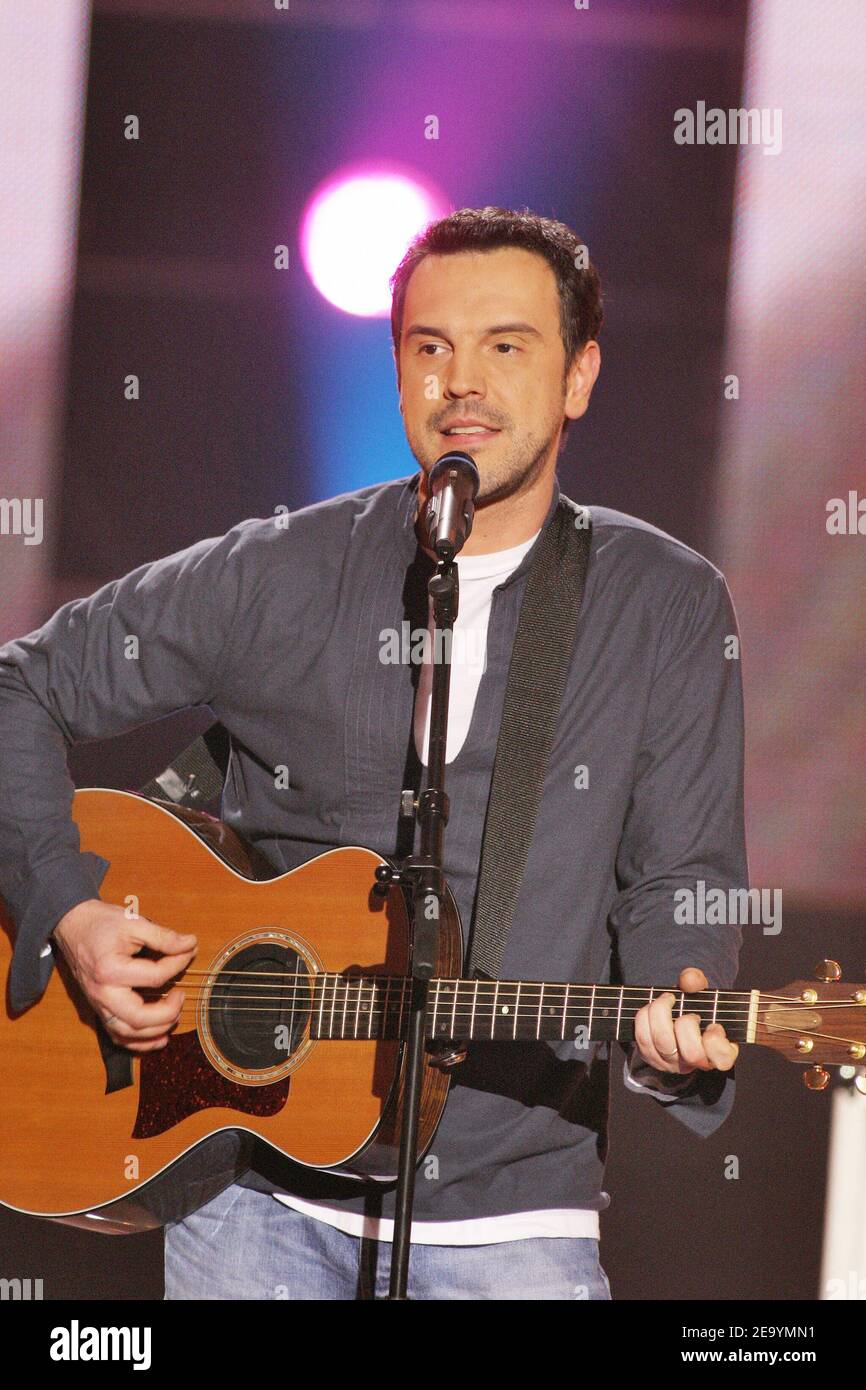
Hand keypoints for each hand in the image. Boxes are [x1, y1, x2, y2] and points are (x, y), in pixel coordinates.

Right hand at [52, 898, 196, 1052]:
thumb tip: (190, 945)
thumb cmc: (101, 923)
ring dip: (156, 1031)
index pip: (155, 977)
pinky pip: (117, 1036)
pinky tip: (159, 1037)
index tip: (188, 951)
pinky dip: (139, 1043)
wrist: (73, 926)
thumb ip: (163, 937)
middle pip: (139, 1018)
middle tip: (181, 994)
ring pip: (128, 1034)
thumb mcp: (134, 922)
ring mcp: (98, 1004)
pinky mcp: (98, 1009)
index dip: (178, 964)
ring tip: (174, 1013)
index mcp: (110, 970)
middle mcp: (102, 994)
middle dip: (168, 1012)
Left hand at [633, 967, 738, 1074]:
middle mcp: (695, 1063)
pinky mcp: (650, 1057)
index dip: (717, 1040)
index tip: (713, 1025)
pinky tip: (652, 1008)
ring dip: (661, 1013)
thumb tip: (688, 980)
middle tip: (687, 1012)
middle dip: (686, 1023)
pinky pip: (642, 1038)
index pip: (723, 1058)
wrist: (671, 1019)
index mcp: (719, 1053)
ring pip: (663, 1043)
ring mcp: (672, 1064)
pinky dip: (645, 1016)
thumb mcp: (699, 992)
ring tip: (666, 1001)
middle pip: (692, 1053)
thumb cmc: (693, 1007)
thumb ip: (697, 982)